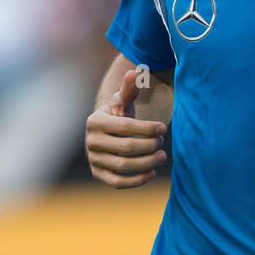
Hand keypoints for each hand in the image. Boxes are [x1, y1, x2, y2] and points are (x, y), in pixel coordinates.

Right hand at [85, 68, 167, 187]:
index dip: (147, 129)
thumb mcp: (123, 100)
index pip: (125, 127)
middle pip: (125, 148)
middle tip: (163, 143)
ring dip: (147, 163)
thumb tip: (136, 71)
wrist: (108, 131)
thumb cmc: (119, 113)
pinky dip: (137, 180)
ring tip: (162, 156)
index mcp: (95, 121)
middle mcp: (90, 142)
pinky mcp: (99, 174)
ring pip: (123, 166)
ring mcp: (93, 160)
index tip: (163, 128)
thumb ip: (130, 88)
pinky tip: (152, 172)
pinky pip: (118, 182)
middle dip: (149, 146)